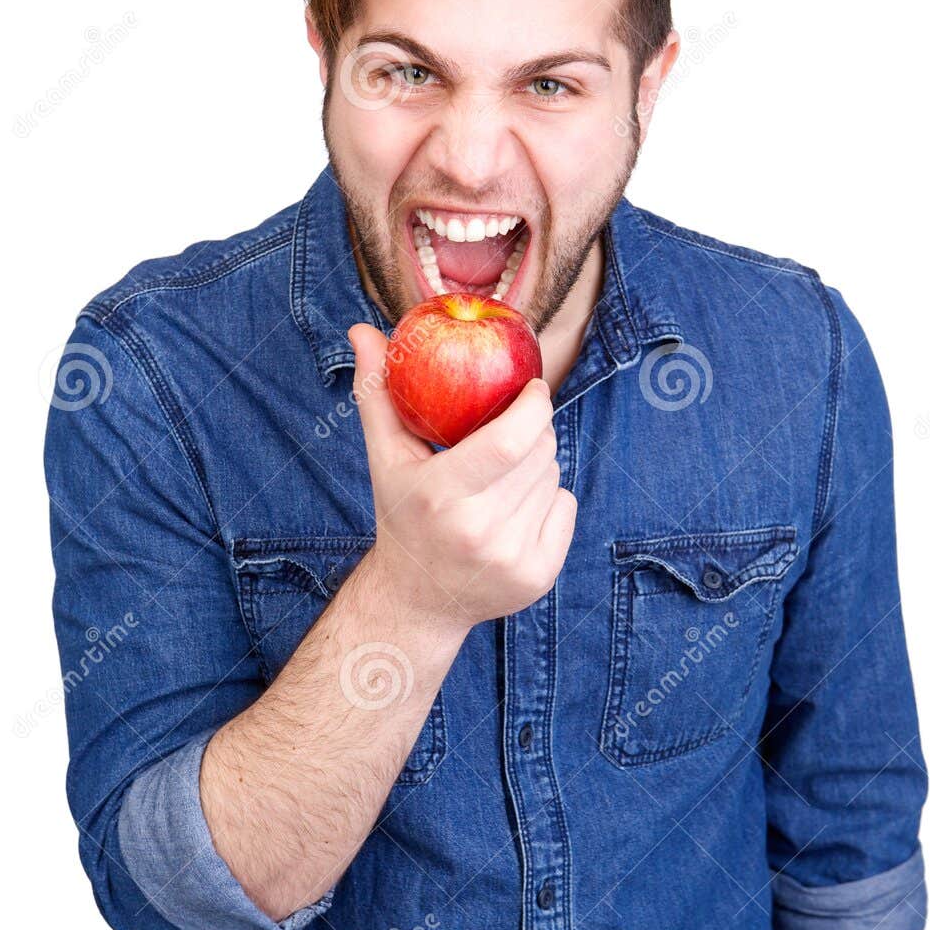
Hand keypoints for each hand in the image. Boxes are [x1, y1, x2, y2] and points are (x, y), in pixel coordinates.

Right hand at [349, 323, 577, 633]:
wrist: (417, 599)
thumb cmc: (403, 513)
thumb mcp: (385, 456)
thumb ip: (377, 392)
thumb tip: (362, 329)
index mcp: (439, 496)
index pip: (509, 441)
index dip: (533, 408)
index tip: (534, 389)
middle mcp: (477, 532)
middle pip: (539, 455)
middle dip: (535, 431)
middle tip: (515, 430)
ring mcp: (510, 560)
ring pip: (554, 479)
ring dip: (539, 466)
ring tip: (503, 478)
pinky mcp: (537, 577)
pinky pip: (566, 509)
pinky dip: (551, 500)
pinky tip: (516, 511)